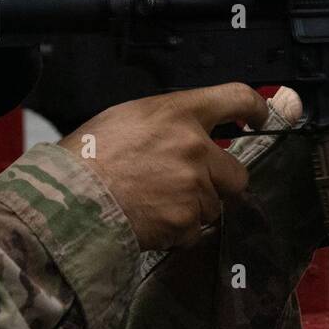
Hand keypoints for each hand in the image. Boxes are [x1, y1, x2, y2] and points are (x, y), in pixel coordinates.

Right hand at [59, 83, 268, 250]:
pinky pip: (196, 230)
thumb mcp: (128, 118)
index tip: (260, 117)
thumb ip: (169, 122)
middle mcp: (194, 147)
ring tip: (155, 202)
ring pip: (215, 205)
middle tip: (188, 185)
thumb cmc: (87, 158)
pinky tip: (151, 218)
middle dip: (219, 183)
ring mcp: (193, 187)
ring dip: (194, 208)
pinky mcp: (186, 221)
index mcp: (178, 113)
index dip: (256, 107)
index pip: (236, 97)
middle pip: (237, 172)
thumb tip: (193, 131)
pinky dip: (179, 230)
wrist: (67, 200)